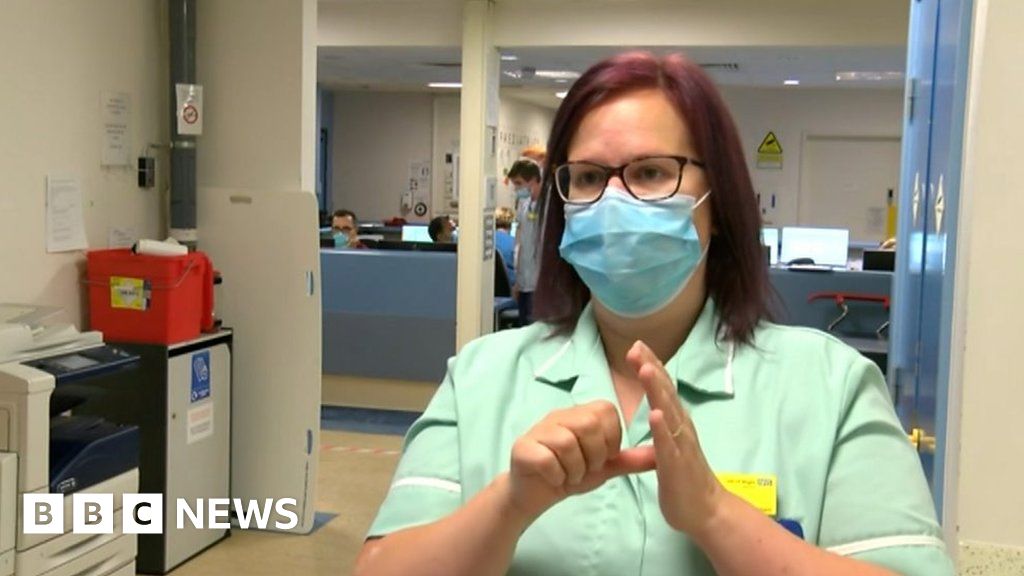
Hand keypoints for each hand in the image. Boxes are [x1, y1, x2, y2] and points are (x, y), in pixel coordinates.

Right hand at [507, 401, 655, 521]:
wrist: (533, 494)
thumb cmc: (568, 474)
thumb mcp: (604, 468)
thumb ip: (630, 459)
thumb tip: (661, 453)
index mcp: (579, 415)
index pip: (606, 411)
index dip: (611, 438)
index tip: (602, 457)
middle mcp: (559, 416)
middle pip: (588, 423)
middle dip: (594, 454)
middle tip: (586, 469)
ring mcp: (538, 430)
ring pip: (567, 441)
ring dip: (574, 468)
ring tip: (570, 476)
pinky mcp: (522, 448)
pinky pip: (547, 457)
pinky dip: (557, 474)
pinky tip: (554, 479)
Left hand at [626, 341, 726, 537]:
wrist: (706, 511)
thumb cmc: (684, 478)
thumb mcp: (670, 444)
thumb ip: (664, 425)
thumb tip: (655, 406)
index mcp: (677, 422)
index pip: (663, 388)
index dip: (651, 366)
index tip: (636, 346)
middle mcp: (682, 427)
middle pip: (666, 392)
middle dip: (651, 368)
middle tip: (637, 347)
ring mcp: (681, 445)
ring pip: (669, 412)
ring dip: (657, 390)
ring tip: (646, 369)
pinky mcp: (677, 466)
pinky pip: (669, 445)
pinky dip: (662, 429)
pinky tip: (655, 415)